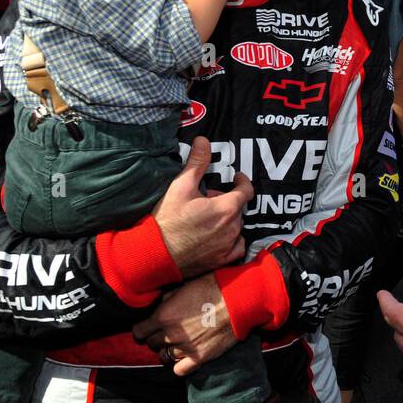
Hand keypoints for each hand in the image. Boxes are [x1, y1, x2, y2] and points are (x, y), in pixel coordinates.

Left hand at [132, 275, 235, 375]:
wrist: (238, 299)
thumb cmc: (212, 287)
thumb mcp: (184, 286)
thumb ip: (167, 299)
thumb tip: (158, 305)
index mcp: (163, 316)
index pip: (139, 331)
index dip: (143, 328)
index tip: (147, 327)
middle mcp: (171, 334)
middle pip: (152, 344)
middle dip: (156, 338)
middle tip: (166, 332)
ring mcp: (185, 347)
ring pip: (164, 357)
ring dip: (168, 350)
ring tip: (176, 344)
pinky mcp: (200, 357)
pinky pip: (179, 370)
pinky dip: (179, 365)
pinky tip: (185, 356)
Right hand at [152, 137, 252, 278]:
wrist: (155, 254)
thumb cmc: (167, 220)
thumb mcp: (180, 187)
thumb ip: (196, 163)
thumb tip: (203, 141)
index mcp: (226, 208)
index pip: (246, 191)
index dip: (242, 181)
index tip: (236, 177)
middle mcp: (232, 228)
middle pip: (238, 209)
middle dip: (227, 200)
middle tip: (208, 199)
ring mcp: (228, 246)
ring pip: (237, 227)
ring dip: (228, 219)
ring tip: (208, 217)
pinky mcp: (222, 261)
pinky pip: (236, 248)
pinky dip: (232, 240)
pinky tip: (218, 236)